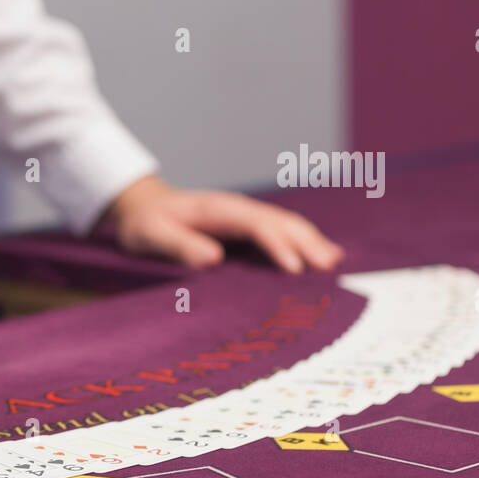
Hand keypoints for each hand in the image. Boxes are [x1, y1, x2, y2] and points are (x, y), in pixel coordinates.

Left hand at [102, 175, 344, 272]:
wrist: (144, 208)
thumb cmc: (145, 224)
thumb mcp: (150, 235)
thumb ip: (177, 245)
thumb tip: (211, 258)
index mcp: (217, 210)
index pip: (255, 225)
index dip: (277, 245)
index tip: (294, 269)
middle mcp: (236, 209)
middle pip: (279, 221)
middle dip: (305, 242)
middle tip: (328, 268)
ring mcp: (243, 217)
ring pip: (285, 225)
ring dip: (310, 242)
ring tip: (334, 264)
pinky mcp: (245, 228)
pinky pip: (279, 233)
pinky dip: (301, 243)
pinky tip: (321, 256)